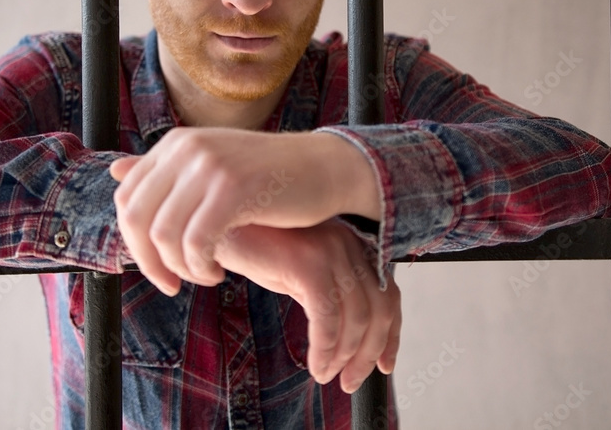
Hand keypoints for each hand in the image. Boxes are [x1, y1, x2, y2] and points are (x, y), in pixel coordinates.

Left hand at [110, 127, 379, 294]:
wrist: (323, 168)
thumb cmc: (267, 177)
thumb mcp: (211, 169)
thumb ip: (166, 173)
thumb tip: (113, 170)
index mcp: (176, 143)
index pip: (126, 200)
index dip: (135, 244)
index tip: (160, 269)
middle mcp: (187, 148)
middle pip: (136, 219)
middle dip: (149, 262)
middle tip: (173, 284)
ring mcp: (209, 166)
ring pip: (163, 235)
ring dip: (179, 268)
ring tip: (205, 275)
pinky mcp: (233, 188)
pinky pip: (194, 242)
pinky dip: (200, 267)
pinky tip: (219, 273)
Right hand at [212, 219, 400, 392]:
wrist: (219, 228)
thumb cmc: (257, 249)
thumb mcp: (303, 274)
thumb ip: (330, 294)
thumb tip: (350, 340)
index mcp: (353, 244)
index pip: (388, 294)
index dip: (390, 335)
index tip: (384, 366)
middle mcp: (348, 243)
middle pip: (379, 308)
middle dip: (368, 353)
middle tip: (350, 380)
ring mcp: (330, 251)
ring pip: (356, 318)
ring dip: (344, 357)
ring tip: (327, 375)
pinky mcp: (308, 264)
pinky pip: (327, 319)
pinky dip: (325, 350)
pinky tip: (316, 365)